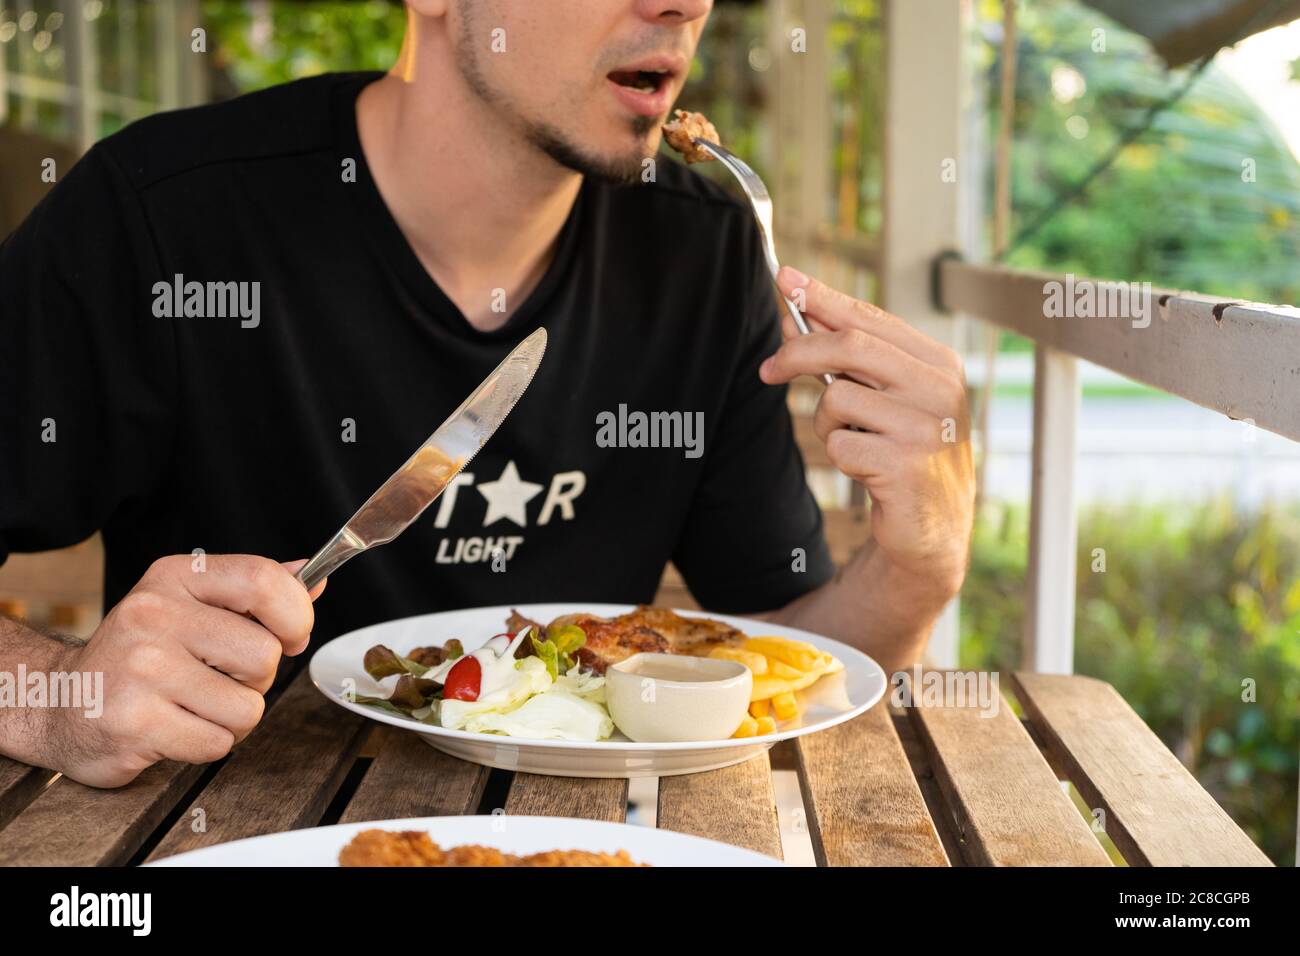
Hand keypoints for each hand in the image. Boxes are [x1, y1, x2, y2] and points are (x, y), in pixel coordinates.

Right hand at [41, 554, 324, 787]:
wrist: (60, 703)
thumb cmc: (141, 654)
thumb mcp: (190, 605)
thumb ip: (252, 593)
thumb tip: (313, 578)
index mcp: (175, 577)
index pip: (263, 580)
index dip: (296, 614)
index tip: (293, 635)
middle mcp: (153, 614)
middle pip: (265, 653)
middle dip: (260, 678)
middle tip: (224, 679)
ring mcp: (141, 669)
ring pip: (248, 706)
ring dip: (234, 717)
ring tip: (195, 705)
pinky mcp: (134, 722)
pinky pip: (218, 742)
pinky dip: (207, 743)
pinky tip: (174, 728)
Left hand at [761, 267, 974, 599]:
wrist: (934, 528)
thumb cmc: (904, 454)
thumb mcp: (885, 399)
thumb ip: (850, 359)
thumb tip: (798, 313)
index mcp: (938, 363)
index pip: (870, 318)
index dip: (822, 297)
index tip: (784, 278)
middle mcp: (940, 388)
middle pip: (850, 346)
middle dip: (798, 353)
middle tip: (767, 370)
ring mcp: (926, 427)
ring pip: (838, 398)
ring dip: (827, 423)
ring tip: (855, 441)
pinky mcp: (906, 466)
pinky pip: (840, 445)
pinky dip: (841, 457)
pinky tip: (867, 471)